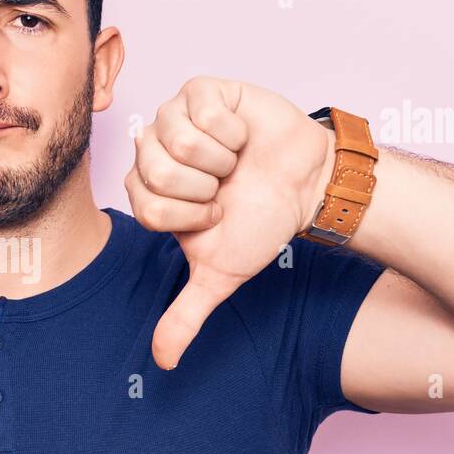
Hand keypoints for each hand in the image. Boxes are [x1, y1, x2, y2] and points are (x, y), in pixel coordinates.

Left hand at [125, 76, 334, 369]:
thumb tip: (162, 363)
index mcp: (146, 191)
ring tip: (234, 163)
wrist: (307, 187)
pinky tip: (241, 138)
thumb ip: (185, 315)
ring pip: (175, 139)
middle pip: (155, 172)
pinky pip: (202, 110)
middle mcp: (151, 150)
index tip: (214, 215)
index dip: (190, 216)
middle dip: (204, 189)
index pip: (147, 206)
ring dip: (219, 160)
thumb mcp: (220, 273)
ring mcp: (173, 116)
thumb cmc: (259, 222)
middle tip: (225, 188)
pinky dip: (231, 131)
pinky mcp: (202, 91)